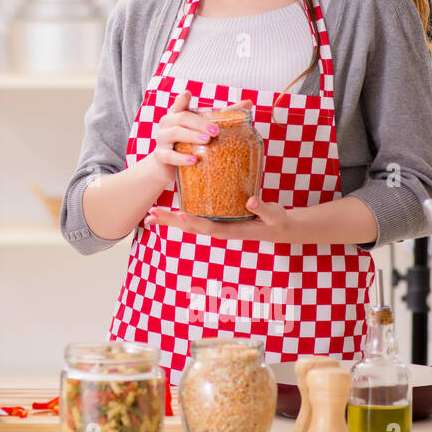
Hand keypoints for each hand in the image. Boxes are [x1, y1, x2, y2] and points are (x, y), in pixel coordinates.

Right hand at [142, 92, 254, 191]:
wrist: (167, 166)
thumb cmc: (187, 144)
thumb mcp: (202, 129)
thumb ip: (223, 116)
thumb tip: (248, 102)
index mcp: (177, 115)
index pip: (179, 104)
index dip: (182, 99)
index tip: (187, 94)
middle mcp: (167, 124)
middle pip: (182, 117)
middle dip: (199, 123)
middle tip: (215, 131)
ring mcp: (162, 140)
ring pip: (175, 133)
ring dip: (192, 136)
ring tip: (207, 141)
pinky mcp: (161, 156)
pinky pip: (170, 156)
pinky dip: (182, 158)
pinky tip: (194, 160)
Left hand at [144, 195, 291, 243]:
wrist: (280, 228)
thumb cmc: (278, 221)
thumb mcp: (275, 215)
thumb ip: (264, 208)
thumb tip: (251, 200)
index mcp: (233, 231)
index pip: (209, 227)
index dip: (194, 222)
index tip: (180, 215)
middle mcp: (221, 229)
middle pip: (192, 227)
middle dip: (171, 221)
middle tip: (151, 215)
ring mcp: (218, 225)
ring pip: (191, 224)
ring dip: (171, 219)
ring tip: (152, 214)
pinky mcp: (218, 219)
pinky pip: (197, 218)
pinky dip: (181, 215)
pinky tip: (170, 207)